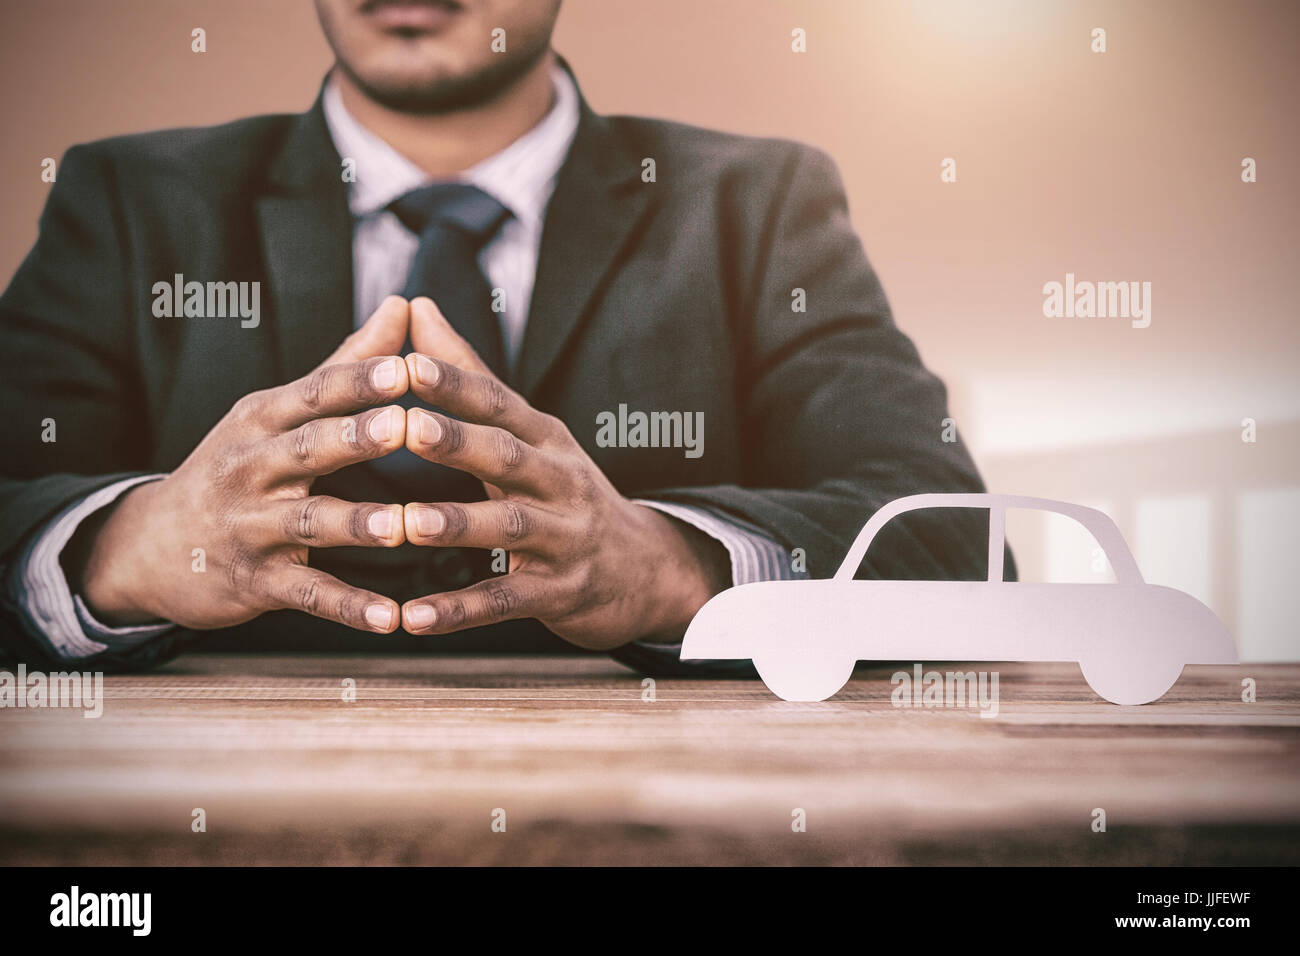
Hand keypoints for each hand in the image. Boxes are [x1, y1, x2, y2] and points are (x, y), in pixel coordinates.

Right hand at [74, 296, 414, 632]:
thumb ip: (345, 365)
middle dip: (358, 436)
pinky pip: (307, 595)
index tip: (405, 364)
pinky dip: (348, 607)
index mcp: (263, 420)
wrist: (151, 548)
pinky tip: (391, 618)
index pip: (314, 393)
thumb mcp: (276, 412)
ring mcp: (252, 527)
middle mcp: (253, 467)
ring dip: (358, 525)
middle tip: (407, 424)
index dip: (358, 379)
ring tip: (403, 527)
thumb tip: (404, 305)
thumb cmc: (238, 466)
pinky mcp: (255, 581)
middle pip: (310, 448)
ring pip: (311, 523)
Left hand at [397, 298, 731, 649]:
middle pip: (507, 456)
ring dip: (455, 526)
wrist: (645, 569)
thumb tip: (418, 307)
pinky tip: (414, 618)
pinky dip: (460, 611)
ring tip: (404, 525)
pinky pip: (505, 601)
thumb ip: (469, 377)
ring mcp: (564, 537)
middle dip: (457, 442)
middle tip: (405, 427)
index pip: (499, 402)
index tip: (406, 362)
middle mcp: (559, 480)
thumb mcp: (530, 434)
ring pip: (506, 528)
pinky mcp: (560, 592)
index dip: (456, 384)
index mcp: (545, 438)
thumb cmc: (565, 492)